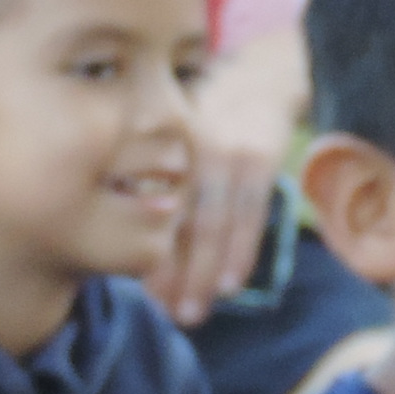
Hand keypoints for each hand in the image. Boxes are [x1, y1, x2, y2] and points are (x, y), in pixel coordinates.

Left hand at [143, 31, 302, 327]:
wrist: (260, 77)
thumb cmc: (208, 118)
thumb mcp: (174, 136)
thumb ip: (152, 180)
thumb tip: (133, 245)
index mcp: (159, 146)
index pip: (150, 210)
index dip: (148, 256)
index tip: (148, 296)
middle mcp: (187, 147)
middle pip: (176, 220)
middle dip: (173, 274)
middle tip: (171, 315)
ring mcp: (226, 151)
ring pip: (211, 223)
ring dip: (203, 274)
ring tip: (193, 313)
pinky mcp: (259, 158)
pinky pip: (249, 214)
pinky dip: (239, 252)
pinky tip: (229, 286)